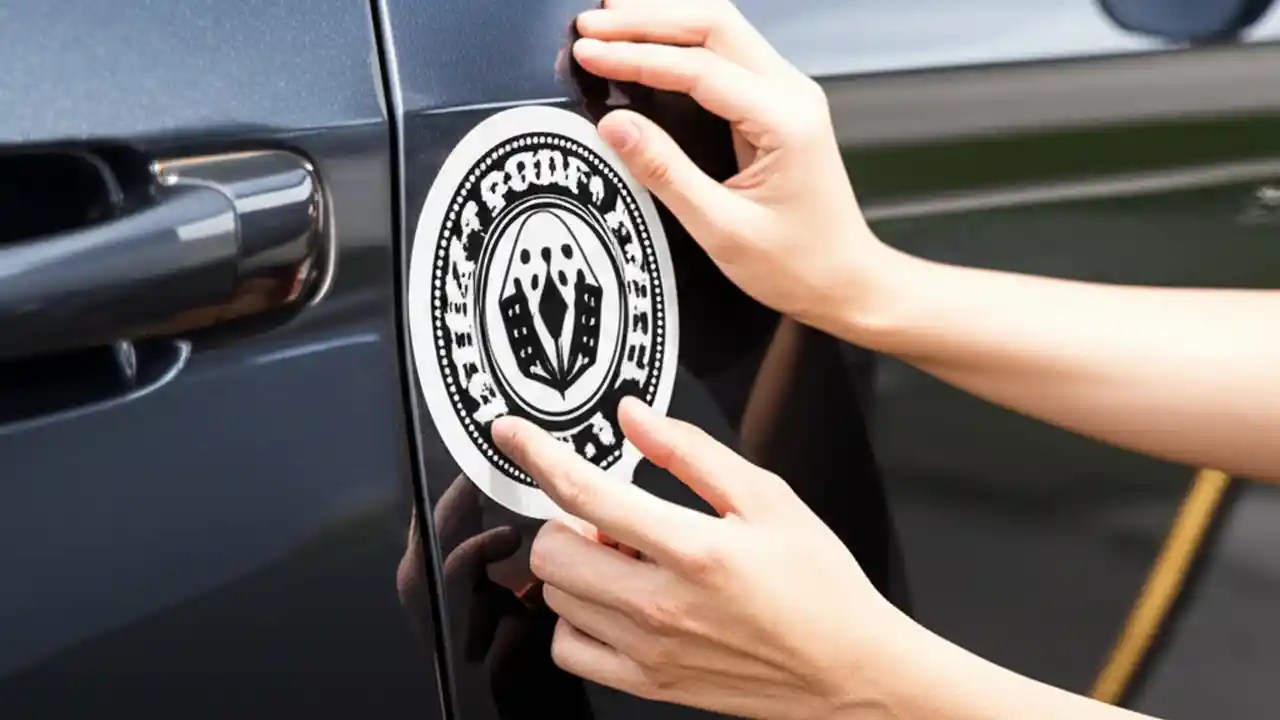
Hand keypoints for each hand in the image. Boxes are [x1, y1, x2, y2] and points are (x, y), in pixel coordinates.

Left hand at [491, 397, 913, 718]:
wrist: (850, 672)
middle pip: (551, 550)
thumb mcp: (768, 499)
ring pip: (555, 596)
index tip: (512, 433)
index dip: (537, 453)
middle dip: (566, 520)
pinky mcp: (647, 684)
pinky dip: (577, 617)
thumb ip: (690, 452)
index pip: (585, 493)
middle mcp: (661, 605)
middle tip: (609, 516)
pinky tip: (615, 601)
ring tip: (627, 558)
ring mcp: (648, 651)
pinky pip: (569, 648)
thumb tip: (633, 416)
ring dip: (576, 564)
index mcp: (694, 549)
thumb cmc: (820, 586)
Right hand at [573, 0, 897, 331]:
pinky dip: (683, 44)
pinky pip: (727, 56)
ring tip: (610, 23)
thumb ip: (664, 172)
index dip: (636, 56)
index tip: (588, 53)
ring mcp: (788, 95)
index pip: (698, 68)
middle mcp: (792, 94)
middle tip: (589, 25)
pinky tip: (650, 45)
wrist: (846, 282)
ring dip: (664, 23)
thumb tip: (613, 126)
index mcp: (784, 121)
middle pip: (714, 25)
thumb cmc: (797, 264)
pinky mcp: (778, 106)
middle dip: (648, 19)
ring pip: (721, 31)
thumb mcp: (721, 229)